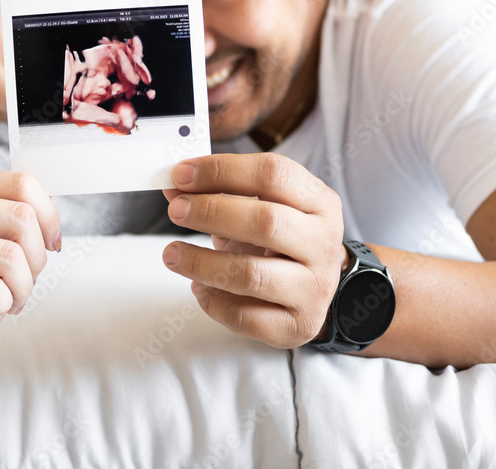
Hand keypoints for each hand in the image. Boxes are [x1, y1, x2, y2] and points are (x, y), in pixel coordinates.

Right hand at [0, 172, 61, 380]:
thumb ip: (18, 220)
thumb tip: (52, 208)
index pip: (20, 184)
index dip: (48, 216)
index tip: (49, 242)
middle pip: (20, 217)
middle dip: (37, 257)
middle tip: (25, 278)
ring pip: (10, 256)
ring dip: (22, 286)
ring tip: (8, 296)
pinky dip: (5, 303)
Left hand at [161, 154, 345, 348]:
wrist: (315, 287)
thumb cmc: (280, 240)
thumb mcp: (260, 206)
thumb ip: (220, 191)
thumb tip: (172, 186)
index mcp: (319, 203)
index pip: (273, 174)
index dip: (222, 170)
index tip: (181, 174)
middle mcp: (322, 244)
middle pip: (266, 222)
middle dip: (211, 212)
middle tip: (176, 211)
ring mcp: (313, 288)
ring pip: (251, 275)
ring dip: (202, 263)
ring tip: (172, 254)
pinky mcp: (297, 325)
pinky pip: (246, 317)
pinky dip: (213, 302)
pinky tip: (198, 287)